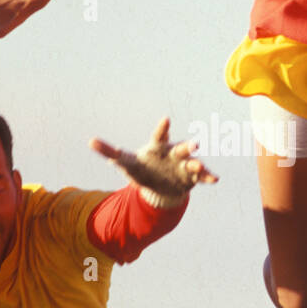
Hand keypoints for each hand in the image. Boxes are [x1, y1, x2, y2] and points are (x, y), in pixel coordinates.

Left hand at [90, 117, 217, 204]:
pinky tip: (215, 180)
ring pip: (192, 162)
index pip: (160, 136)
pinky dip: (208, 176)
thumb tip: (91, 141)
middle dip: (187, 146)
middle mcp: (173, 153)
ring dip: (197, 163)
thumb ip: (109, 151)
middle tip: (194, 143)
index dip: (163, 128)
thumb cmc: (142, 169)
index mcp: (158, 146)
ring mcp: (184, 165)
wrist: (159, 187)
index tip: (166, 120)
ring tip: (199, 166)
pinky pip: (202, 176)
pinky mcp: (192, 177)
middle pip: (181, 148)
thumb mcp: (125, 163)